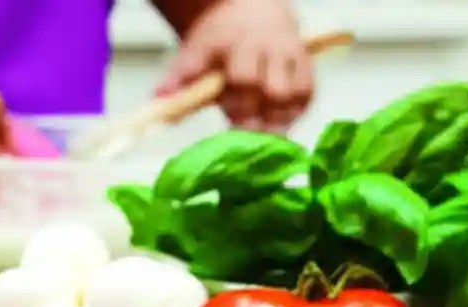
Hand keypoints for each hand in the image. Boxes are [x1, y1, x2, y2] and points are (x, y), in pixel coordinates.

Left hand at [158, 0, 311, 131]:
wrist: (249, 12)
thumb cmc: (219, 39)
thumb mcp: (195, 51)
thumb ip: (180, 76)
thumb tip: (160, 99)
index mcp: (243, 44)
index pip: (245, 78)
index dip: (238, 105)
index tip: (229, 125)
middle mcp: (274, 49)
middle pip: (277, 90)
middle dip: (261, 116)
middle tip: (245, 133)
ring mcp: (294, 58)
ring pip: (297, 95)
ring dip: (279, 119)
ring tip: (261, 131)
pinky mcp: (306, 69)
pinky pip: (308, 96)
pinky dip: (294, 114)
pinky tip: (276, 124)